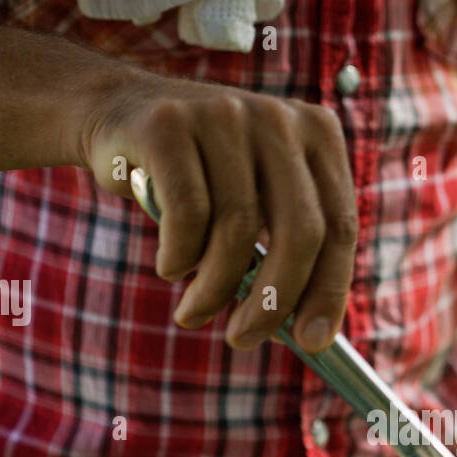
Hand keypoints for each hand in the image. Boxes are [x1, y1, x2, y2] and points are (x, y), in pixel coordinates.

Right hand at [79, 76, 357, 351]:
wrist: (116, 116)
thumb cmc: (200, 179)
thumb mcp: (255, 201)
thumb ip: (288, 251)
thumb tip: (311, 337)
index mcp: (318, 133)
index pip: (339, 225)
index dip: (329, 291)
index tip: (313, 343)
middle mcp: (277, 117)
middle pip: (299, 231)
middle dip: (273, 302)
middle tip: (244, 340)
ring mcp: (223, 114)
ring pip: (237, 230)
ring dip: (213, 289)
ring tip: (193, 313)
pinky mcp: (168, 125)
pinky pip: (187, 216)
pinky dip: (178, 257)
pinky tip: (170, 267)